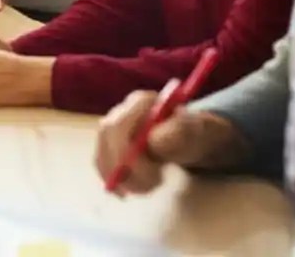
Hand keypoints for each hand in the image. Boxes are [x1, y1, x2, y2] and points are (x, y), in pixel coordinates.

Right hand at [94, 90, 243, 195]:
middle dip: (125, 168)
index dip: (126, 152)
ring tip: (147, 188)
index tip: (152, 174)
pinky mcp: (108, 144)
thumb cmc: (192, 132)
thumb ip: (174, 133)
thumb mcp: (193, 132)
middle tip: (150, 187)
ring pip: (102, 153)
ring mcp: (111, 127)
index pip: (118, 125)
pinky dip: (112, 180)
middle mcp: (120, 111)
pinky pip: (101, 162)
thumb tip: (152, 141)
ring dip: (120, 177)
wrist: (189, 136)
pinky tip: (126, 192)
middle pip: (106, 139)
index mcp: (141, 102)